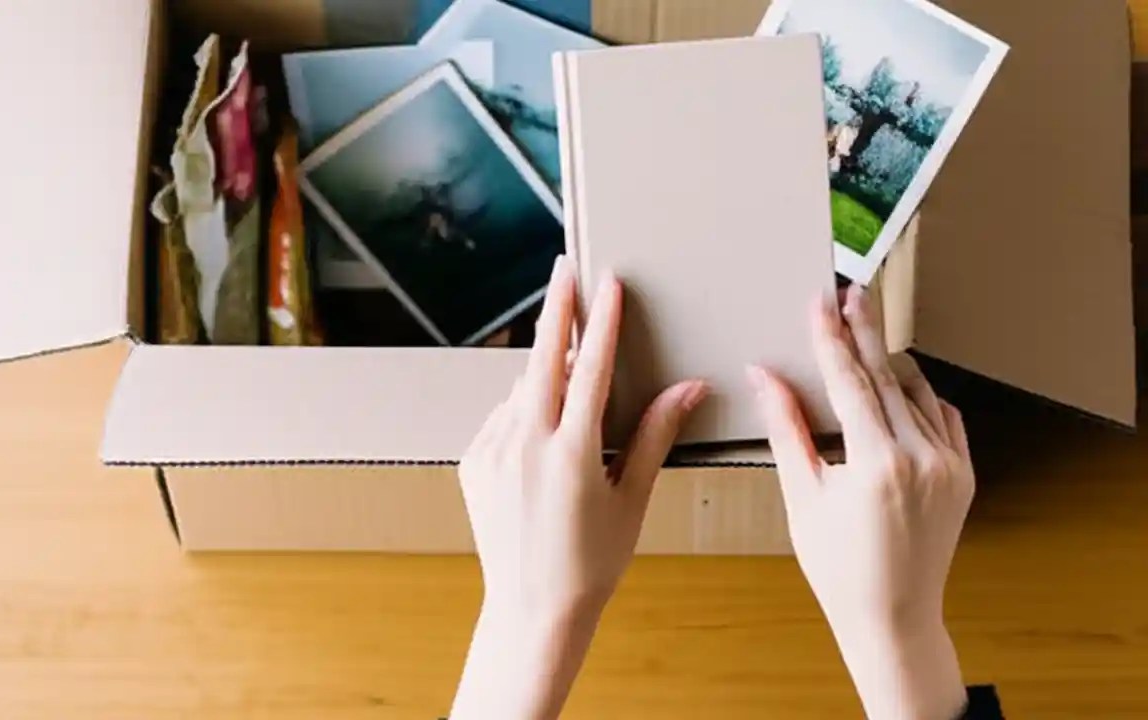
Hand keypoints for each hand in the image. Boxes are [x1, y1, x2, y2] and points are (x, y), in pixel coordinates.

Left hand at [450, 257, 706, 719]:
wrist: (533, 609)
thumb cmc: (592, 561)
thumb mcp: (632, 499)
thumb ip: (656, 435)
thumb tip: (689, 387)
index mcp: (572, 453)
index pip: (590, 369)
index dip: (602, 322)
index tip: (609, 284)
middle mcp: (525, 445)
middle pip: (542, 359)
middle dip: (556, 309)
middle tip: (565, 270)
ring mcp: (493, 452)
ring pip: (521, 389)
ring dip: (543, 370)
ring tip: (567, 368)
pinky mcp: (473, 463)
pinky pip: (501, 417)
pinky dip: (522, 408)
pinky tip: (542, 426)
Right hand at [749, 285, 974, 719]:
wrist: (893, 614)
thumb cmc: (837, 564)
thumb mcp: (801, 495)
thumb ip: (786, 428)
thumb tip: (764, 375)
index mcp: (877, 463)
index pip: (850, 381)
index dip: (830, 337)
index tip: (818, 301)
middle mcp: (922, 457)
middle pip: (886, 375)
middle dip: (865, 330)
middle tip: (851, 291)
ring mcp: (950, 464)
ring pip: (917, 391)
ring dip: (889, 359)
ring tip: (868, 327)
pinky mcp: (964, 473)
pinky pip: (944, 416)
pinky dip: (920, 394)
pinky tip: (898, 381)